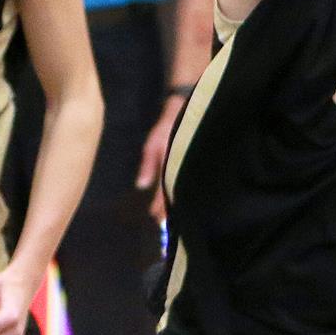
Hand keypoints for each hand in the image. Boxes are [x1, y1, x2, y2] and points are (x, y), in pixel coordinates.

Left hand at [135, 93, 185, 219]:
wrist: (186, 111)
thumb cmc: (167, 127)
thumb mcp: (153, 144)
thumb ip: (147, 166)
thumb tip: (141, 186)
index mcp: (171, 165)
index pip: (165, 191)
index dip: (160, 206)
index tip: (156, 218)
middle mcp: (181, 168)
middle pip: (176, 194)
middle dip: (169, 209)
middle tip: (163, 223)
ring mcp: (189, 167)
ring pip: (184, 190)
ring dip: (177, 203)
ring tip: (171, 217)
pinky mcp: (194, 165)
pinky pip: (188, 182)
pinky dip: (183, 192)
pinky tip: (179, 200)